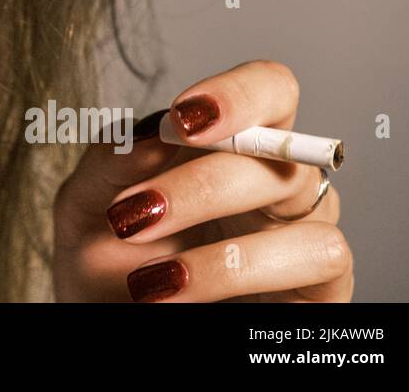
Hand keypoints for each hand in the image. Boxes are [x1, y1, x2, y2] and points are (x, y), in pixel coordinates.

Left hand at [53, 60, 352, 300]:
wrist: (106, 319)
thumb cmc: (105, 254)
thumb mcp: (86, 202)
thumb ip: (109, 162)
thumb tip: (147, 135)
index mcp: (228, 141)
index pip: (267, 88)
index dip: (237, 93)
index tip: (183, 119)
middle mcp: (276, 177)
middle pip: (276, 148)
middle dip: (198, 184)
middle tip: (131, 217)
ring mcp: (304, 228)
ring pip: (299, 198)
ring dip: (219, 242)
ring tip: (147, 279)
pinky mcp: (322, 283)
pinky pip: (318, 257)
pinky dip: (238, 274)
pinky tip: (178, 291)